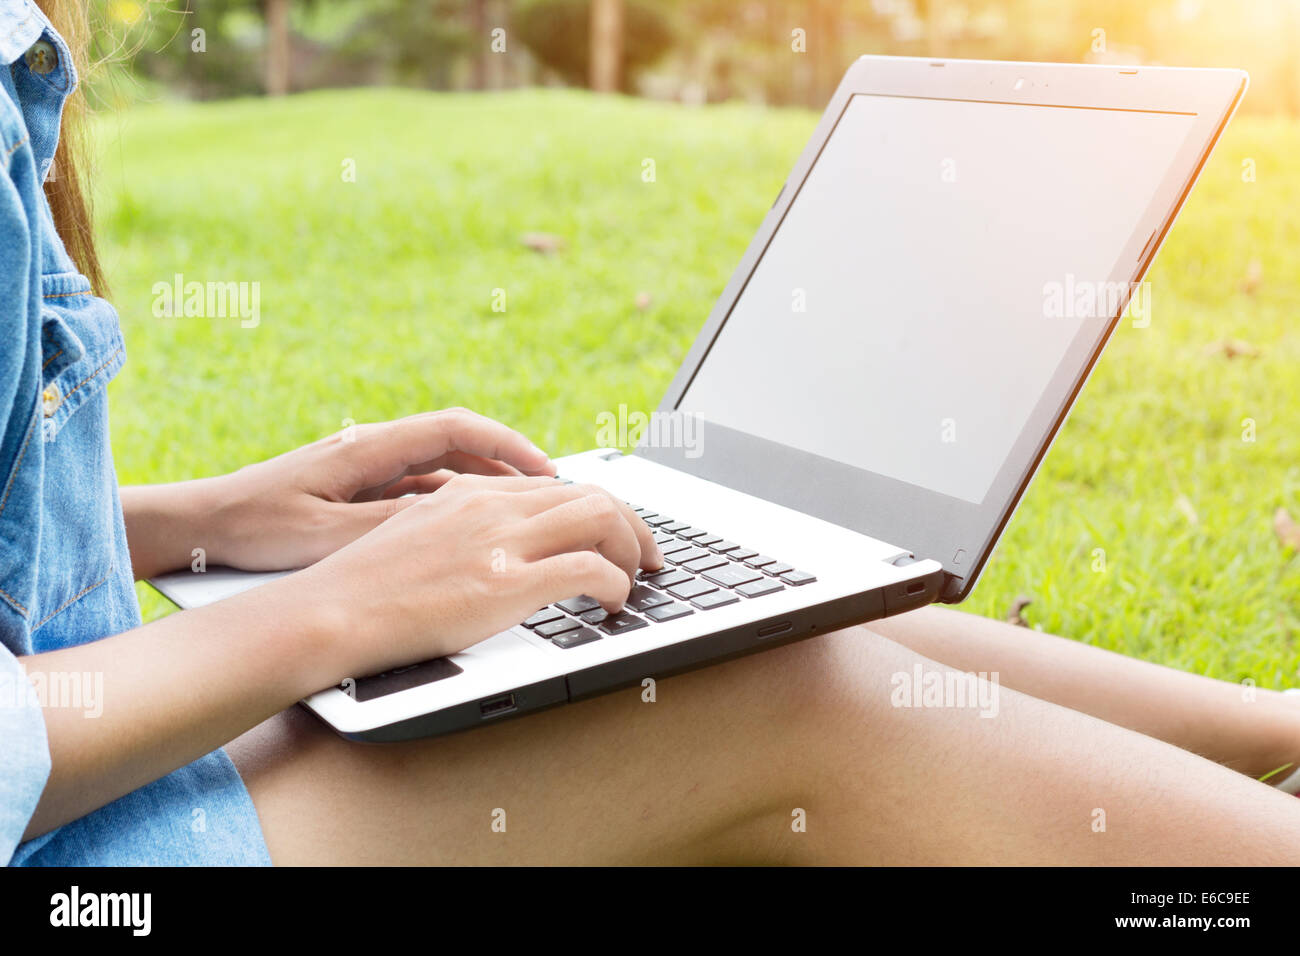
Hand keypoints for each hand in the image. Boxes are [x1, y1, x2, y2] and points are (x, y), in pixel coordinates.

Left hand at [204, 408, 558, 571]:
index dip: (508, 445)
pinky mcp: (358, 490)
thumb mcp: (328, 534)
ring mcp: (368, 469)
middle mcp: (374, 449)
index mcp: (370, 447)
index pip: (457, 430)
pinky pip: (422, 489)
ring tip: (527, 512)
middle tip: (553, 494)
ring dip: (486, 484)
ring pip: (443, 468)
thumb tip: (456, 515)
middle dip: (509, 464)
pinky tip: (474, 528)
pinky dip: (455, 502)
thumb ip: (393, 522)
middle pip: (459, 444)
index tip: (546, 470)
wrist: (202, 525)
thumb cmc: (256, 527)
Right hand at [293, 474, 664, 676]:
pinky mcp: (504, 582)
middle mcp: (492, 506)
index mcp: (472, 494)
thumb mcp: (417, 537)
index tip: (619, 533)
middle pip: (593, 495)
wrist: (329, 612)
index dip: (603, 509)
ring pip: (601, 519)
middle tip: (651, 557)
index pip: (560, 486)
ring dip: (633, 550)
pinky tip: (615, 602)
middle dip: (634, 525)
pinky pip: (589, 569)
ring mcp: (500, 541)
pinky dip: (617, 583)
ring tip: (637, 579)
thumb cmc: (363, 588)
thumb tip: (496, 547)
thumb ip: (461, 530)